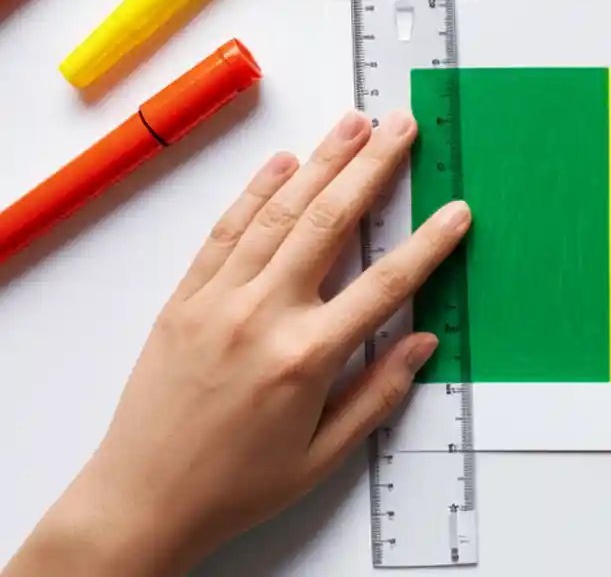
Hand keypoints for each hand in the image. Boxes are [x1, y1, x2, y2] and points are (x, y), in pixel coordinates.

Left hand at [3, 111, 469, 576]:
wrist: (142, 498)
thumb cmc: (236, 485)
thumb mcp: (323, 455)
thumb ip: (378, 393)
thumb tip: (421, 343)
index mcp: (306, 358)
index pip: (385, 284)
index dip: (428, 244)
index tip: (456, 211)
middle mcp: (262, 316)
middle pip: (330, 223)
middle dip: (372, 167)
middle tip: (400, 126)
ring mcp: (218, 300)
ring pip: (278, 214)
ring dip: (320, 162)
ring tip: (352, 125)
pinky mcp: (184, 299)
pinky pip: (225, 231)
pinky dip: (256, 192)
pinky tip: (283, 164)